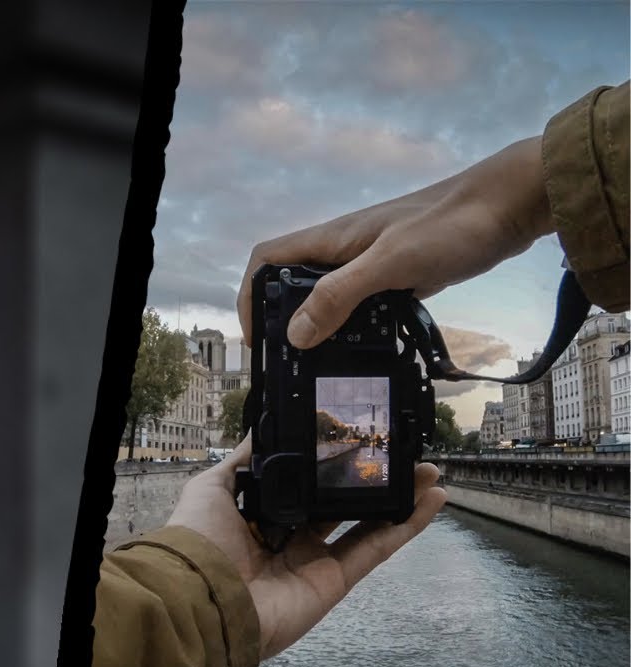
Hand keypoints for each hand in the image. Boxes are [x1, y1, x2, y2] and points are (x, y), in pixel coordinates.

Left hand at [166, 436, 446, 659]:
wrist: (204, 598)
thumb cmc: (201, 539)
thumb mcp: (212, 487)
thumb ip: (243, 460)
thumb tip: (266, 428)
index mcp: (261, 516)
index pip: (304, 486)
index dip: (332, 465)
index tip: (358, 439)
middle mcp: (291, 537)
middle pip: (341, 503)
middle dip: (371, 479)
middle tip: (400, 453)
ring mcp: (316, 560)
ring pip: (367, 523)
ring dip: (399, 498)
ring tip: (429, 472)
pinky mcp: (336, 580)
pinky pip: (377, 548)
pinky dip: (407, 526)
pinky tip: (432, 500)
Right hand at [238, 136, 555, 349]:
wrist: (511, 205)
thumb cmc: (451, 224)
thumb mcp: (389, 263)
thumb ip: (339, 295)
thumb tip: (295, 334)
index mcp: (332, 239)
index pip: (266, 261)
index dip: (250, 296)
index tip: (256, 336)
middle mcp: (345, 250)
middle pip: (293, 284)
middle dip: (282, 321)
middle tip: (289, 363)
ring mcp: (373, 262)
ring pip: (329, 298)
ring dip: (321, 328)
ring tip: (324, 365)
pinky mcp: (401, 276)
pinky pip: (365, 306)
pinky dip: (358, 329)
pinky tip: (370, 351)